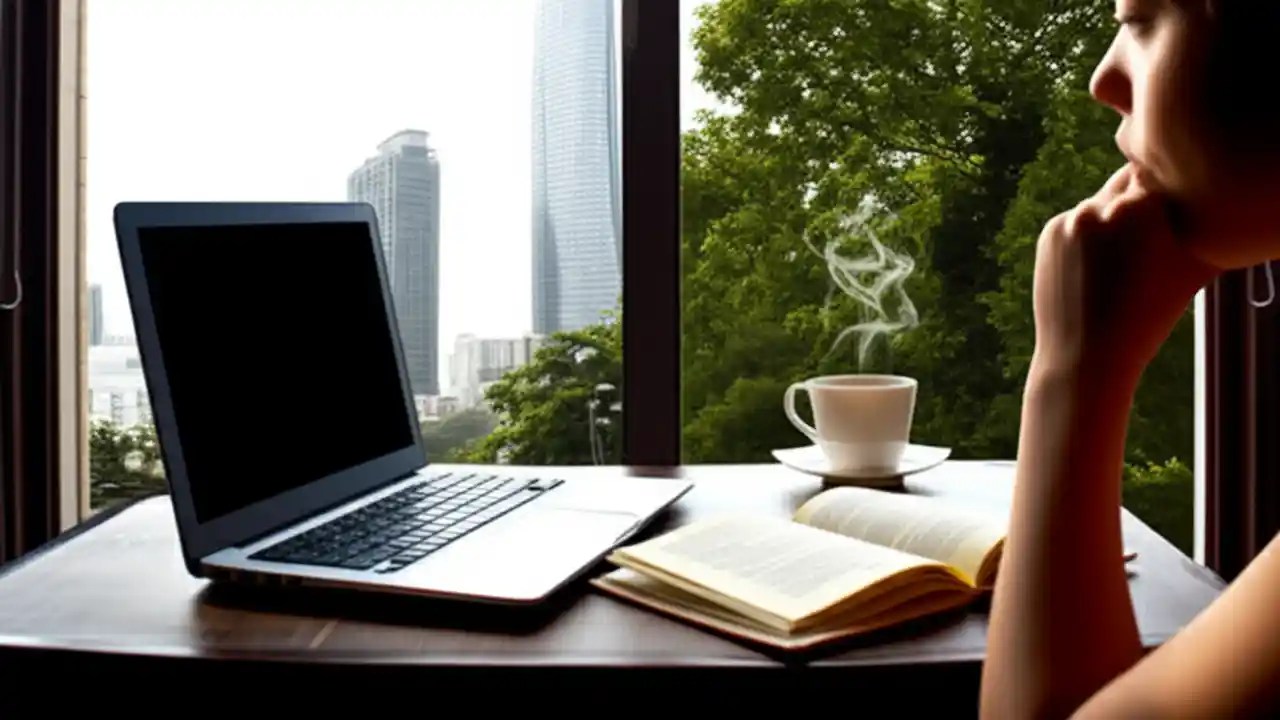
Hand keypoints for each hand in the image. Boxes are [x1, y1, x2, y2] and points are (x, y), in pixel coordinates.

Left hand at [1031, 164, 1219, 382]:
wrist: (1087, 353)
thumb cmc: (1150, 314)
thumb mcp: (1194, 267)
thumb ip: (1204, 223)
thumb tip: (1216, 203)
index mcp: (1146, 205)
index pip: (1161, 172)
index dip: (1170, 188)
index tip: (1172, 210)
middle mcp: (1105, 204)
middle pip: (1128, 180)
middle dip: (1138, 200)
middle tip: (1147, 233)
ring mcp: (1073, 217)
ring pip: (1100, 203)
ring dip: (1111, 220)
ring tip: (1120, 261)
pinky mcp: (1050, 232)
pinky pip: (1076, 222)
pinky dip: (1087, 237)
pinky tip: (1095, 268)